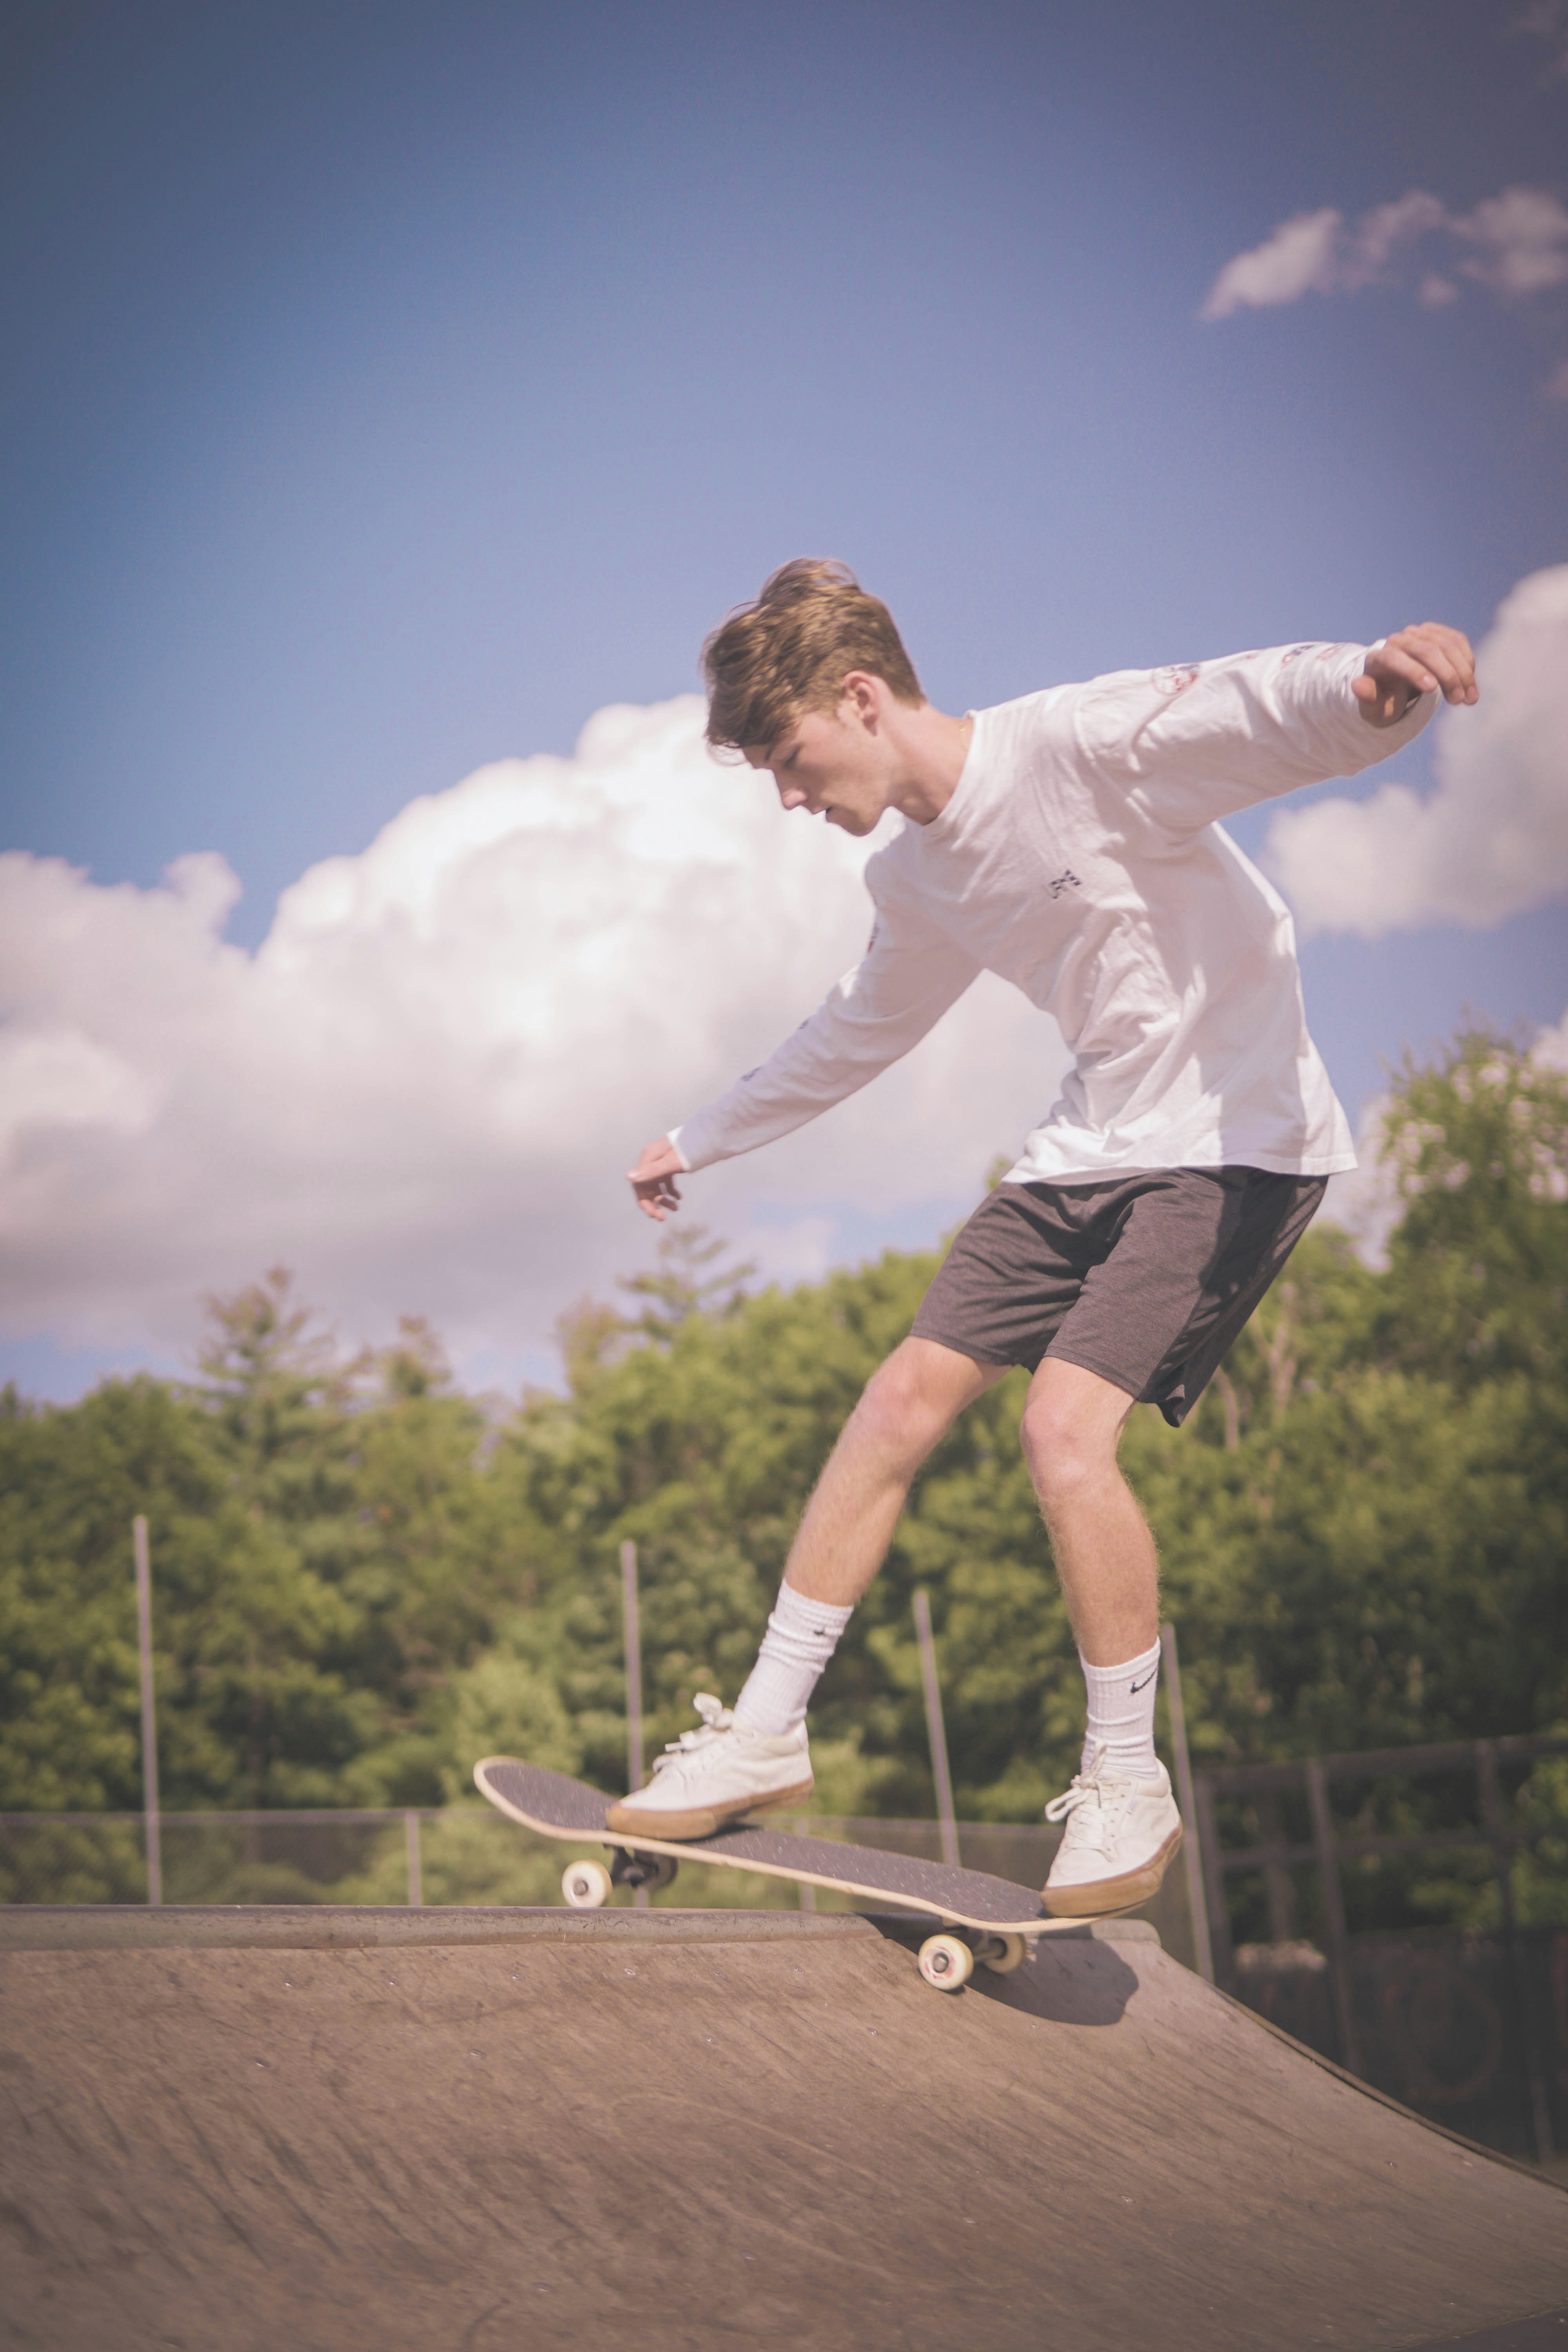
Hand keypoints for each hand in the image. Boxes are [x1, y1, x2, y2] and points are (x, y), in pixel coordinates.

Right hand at [628, 1135, 683, 1220]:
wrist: (707, 1137)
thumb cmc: (689, 1149)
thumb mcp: (671, 1163)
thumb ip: (651, 1171)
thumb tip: (629, 1177)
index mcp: (648, 1159)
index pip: (638, 1184)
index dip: (644, 1202)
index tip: (654, 1215)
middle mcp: (651, 1160)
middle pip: (646, 1186)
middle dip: (653, 1203)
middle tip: (663, 1218)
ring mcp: (660, 1162)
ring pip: (656, 1185)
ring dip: (663, 1199)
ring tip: (676, 1208)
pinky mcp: (669, 1164)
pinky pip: (665, 1180)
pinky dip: (671, 1190)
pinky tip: (679, 1198)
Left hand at [1354, 623, 1477, 726]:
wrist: (1394, 688)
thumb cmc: (1383, 702)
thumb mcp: (1372, 709)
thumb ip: (1366, 699)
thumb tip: (1357, 685)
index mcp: (1378, 658)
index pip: (1395, 658)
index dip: (1414, 671)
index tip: (1432, 690)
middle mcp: (1399, 640)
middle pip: (1427, 650)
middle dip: (1447, 675)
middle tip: (1459, 701)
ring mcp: (1419, 634)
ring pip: (1447, 645)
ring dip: (1463, 672)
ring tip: (1469, 700)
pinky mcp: (1438, 634)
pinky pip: (1458, 643)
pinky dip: (1468, 663)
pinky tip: (1470, 685)